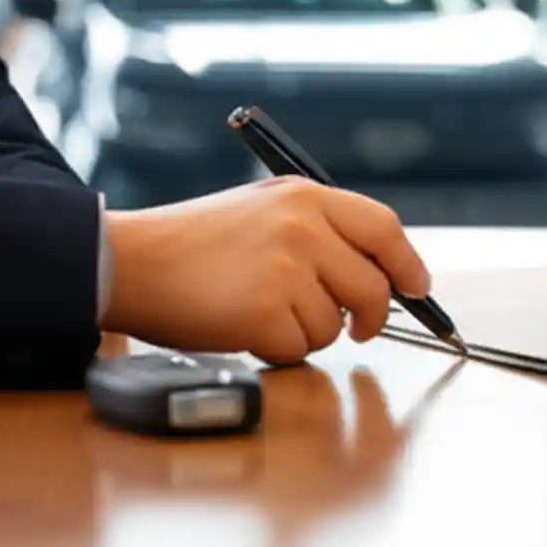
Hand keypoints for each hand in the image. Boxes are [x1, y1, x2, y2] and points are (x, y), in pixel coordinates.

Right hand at [102, 176, 429, 365]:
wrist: (128, 260)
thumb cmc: (193, 244)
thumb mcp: (263, 210)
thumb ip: (319, 229)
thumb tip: (377, 270)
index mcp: (305, 196)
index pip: (384, 228)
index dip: (407, 263)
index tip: (418, 288)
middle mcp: (303, 227)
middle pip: (372, 286)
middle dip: (370, 316)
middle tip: (358, 329)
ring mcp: (285, 269)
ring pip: (333, 325)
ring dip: (306, 332)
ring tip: (261, 311)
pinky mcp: (264, 311)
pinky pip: (299, 350)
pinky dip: (277, 350)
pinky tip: (242, 327)